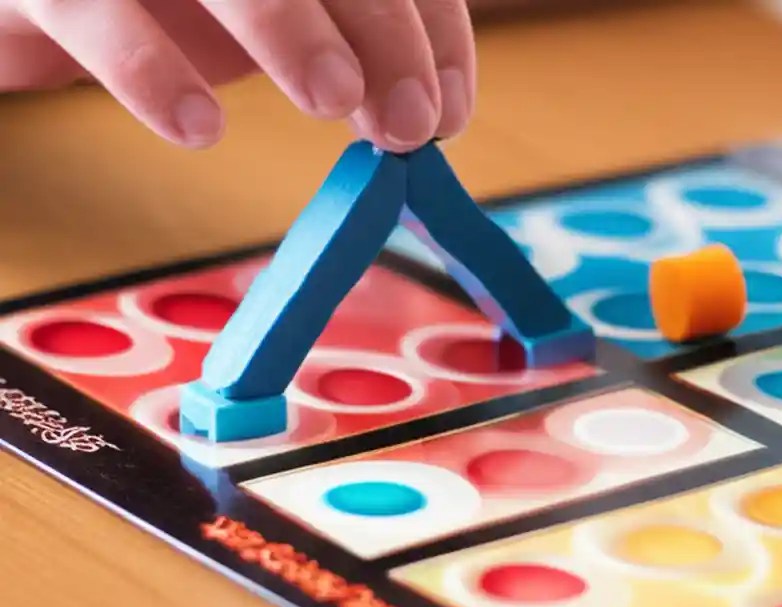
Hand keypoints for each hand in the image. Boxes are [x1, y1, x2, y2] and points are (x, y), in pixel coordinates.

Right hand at [0, 0, 475, 150]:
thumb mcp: (271, 13)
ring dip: (286, 25)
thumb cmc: (166, 3)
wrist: (28, 0)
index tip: (447, 115)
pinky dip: (148, 68)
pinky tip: (200, 127)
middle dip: (384, 31)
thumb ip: (346, 44)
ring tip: (332, 100)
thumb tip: (421, 113)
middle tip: (410, 124)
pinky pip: (93, 9)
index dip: (432, 29)